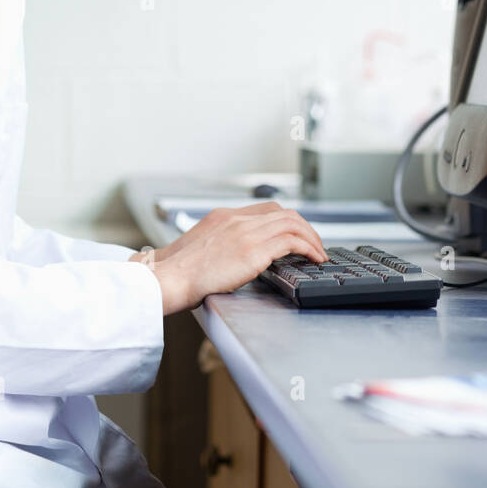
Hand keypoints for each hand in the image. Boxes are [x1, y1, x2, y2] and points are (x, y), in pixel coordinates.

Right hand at [130, 204, 328, 314]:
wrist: (168, 278)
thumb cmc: (175, 272)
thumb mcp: (196, 248)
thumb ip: (215, 246)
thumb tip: (227, 258)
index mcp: (222, 217)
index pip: (265, 210)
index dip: (285, 221)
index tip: (296, 234)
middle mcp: (236, 219)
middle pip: (283, 213)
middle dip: (304, 227)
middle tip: (314, 244)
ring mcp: (245, 232)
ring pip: (292, 223)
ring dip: (311, 238)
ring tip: (319, 254)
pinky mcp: (252, 250)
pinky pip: (292, 241)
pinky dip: (308, 247)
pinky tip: (313, 259)